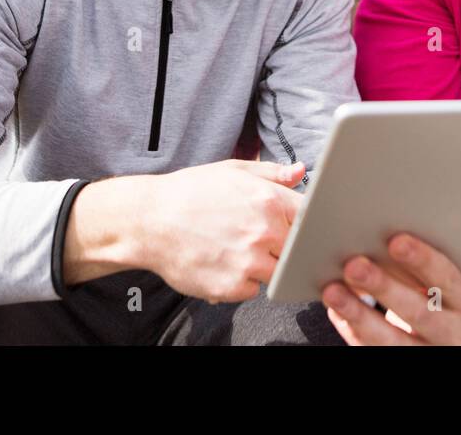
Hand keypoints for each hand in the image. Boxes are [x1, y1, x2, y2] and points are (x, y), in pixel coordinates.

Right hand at [144, 159, 305, 303]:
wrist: (150, 221)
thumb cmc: (191, 192)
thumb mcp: (232, 171)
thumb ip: (271, 173)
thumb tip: (300, 172)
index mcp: (269, 200)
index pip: (310, 219)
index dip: (303, 223)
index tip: (292, 225)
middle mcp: (264, 232)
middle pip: (296, 249)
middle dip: (281, 245)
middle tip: (255, 238)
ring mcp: (249, 262)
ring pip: (276, 271)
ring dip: (262, 264)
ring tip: (233, 248)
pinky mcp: (232, 287)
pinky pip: (253, 289)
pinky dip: (242, 281)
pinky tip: (222, 263)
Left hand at [322, 233, 460, 345]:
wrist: (438, 339)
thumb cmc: (433, 294)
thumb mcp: (437, 280)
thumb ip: (416, 262)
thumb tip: (375, 234)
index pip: (449, 280)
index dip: (423, 260)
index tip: (396, 240)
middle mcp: (453, 334)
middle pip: (420, 314)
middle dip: (385, 288)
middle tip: (355, 265)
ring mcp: (426, 353)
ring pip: (391, 341)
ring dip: (358, 314)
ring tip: (332, 291)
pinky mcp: (400, 362)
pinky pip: (372, 351)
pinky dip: (351, 328)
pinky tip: (336, 309)